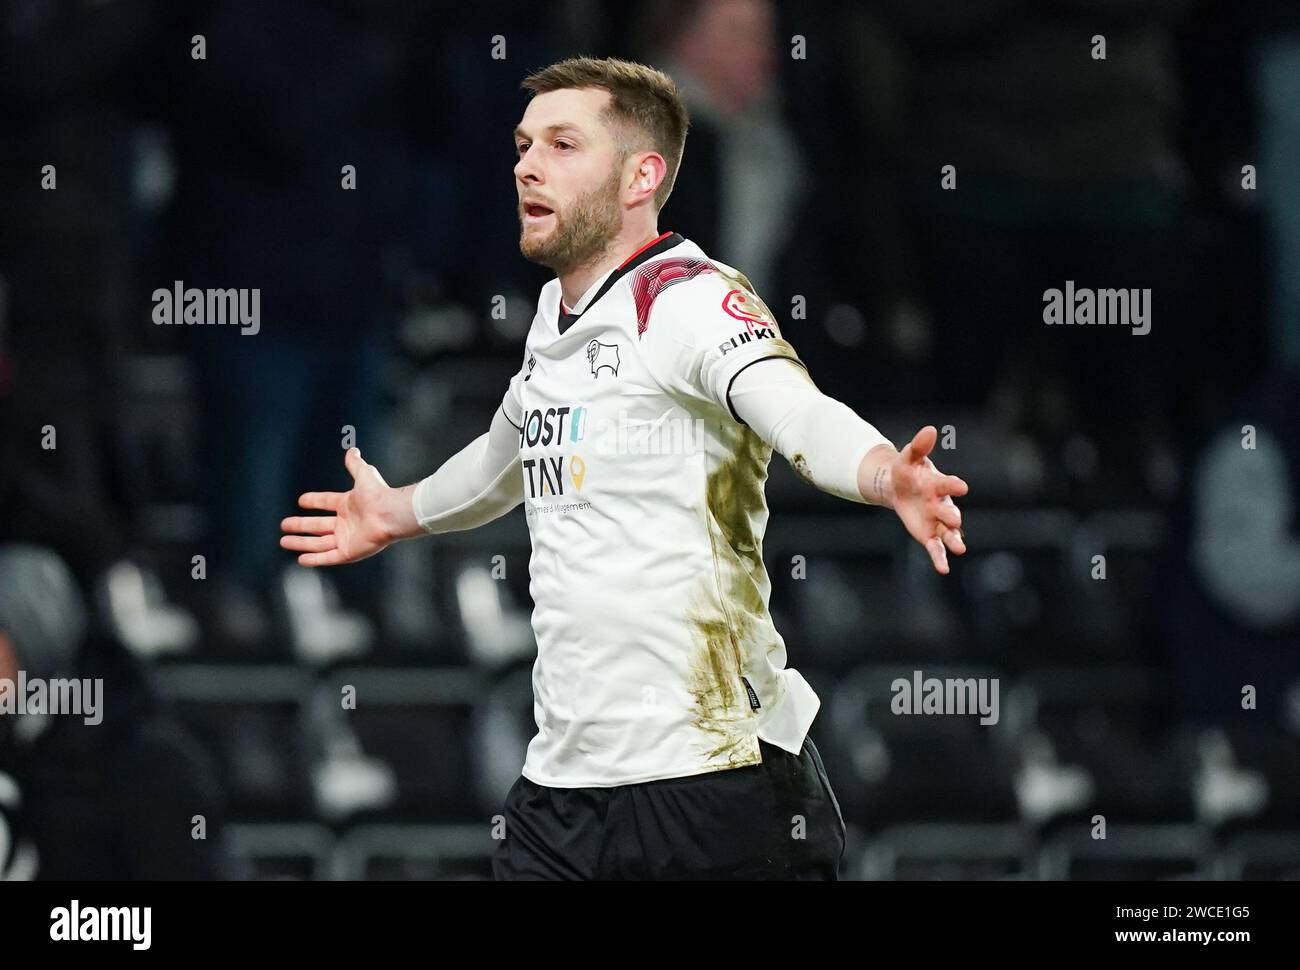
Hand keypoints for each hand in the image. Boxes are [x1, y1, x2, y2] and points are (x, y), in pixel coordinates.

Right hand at [280, 448, 406, 566]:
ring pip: (318, 543)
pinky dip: (314, 559)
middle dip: (300, 526)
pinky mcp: (348, 552)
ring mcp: (347, 539)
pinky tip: (300, 559)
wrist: (389, 514)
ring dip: (301, 543)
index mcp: (348, 505)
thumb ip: (355, 464)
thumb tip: (352, 450)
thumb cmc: (378, 495)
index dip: (314, 501)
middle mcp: (346, 523)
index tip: (301, 500)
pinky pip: (328, 557)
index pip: (326, 502)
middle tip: (284, 525)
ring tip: (284, 541)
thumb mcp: (364, 474)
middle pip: (318, 525)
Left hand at [880, 425, 968, 573]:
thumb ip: (919, 446)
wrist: (898, 486)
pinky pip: (936, 547)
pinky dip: (940, 558)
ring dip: (953, 540)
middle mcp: (941, 504)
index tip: (961, 487)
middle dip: (952, 516)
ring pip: (948, 533)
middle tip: (955, 520)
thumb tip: (929, 430)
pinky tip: (944, 570)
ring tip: (960, 549)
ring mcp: (937, 521)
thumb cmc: (907, 470)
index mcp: (938, 484)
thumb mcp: (909, 456)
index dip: (954, 486)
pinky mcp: (929, 534)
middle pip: (949, 511)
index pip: (948, 485)